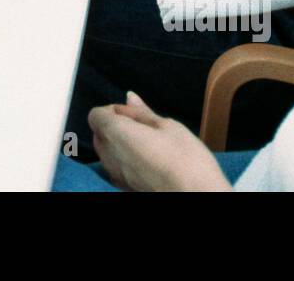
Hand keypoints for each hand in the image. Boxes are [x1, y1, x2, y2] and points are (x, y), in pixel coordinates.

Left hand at [89, 92, 230, 191]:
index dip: (113, 110)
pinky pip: (116, 168)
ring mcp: (116, 174)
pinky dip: (125, 161)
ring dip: (120, 144)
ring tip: (148, 144)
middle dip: (115, 126)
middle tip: (144, 127)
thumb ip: (142, 112)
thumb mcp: (167, 126)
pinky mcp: (125, 187)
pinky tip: (148, 161)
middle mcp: (109, 155)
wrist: (197, 197)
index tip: (133, 113)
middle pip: (99, 133)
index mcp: (116, 133)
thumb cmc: (185, 159)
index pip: (96, 115)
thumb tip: (129, 97)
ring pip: (107, 152)